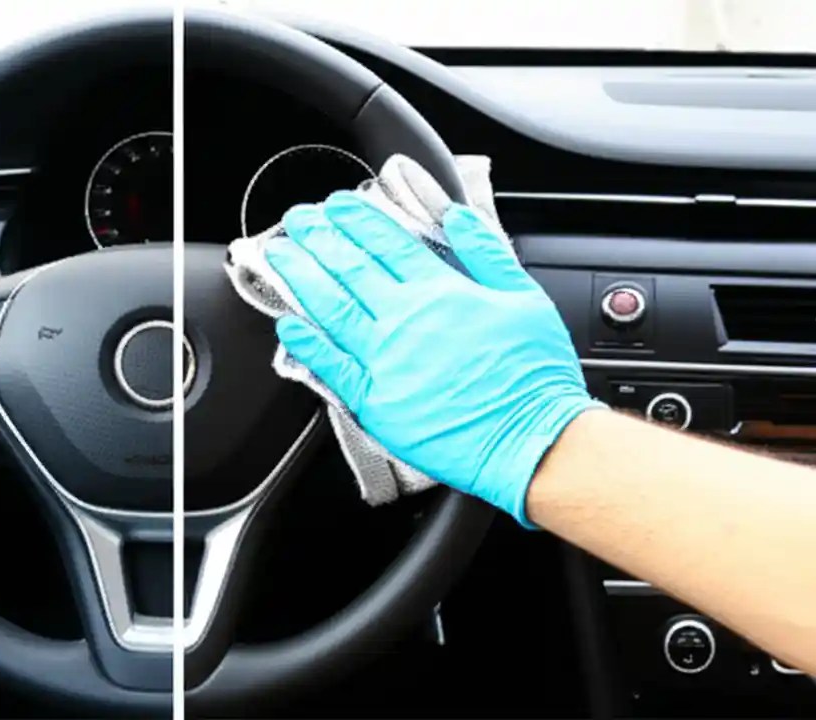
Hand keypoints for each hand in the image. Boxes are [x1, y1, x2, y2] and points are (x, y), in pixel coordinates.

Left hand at [265, 192, 602, 525]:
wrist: (533, 441)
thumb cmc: (534, 376)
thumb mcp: (524, 297)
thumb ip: (485, 251)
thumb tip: (456, 214)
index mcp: (441, 291)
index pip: (387, 243)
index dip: (356, 219)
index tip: (335, 205)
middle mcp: (406, 320)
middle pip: (350, 269)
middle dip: (318, 239)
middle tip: (297, 220)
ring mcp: (386, 361)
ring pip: (331, 308)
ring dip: (302, 277)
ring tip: (281, 256)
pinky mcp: (376, 401)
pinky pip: (332, 367)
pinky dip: (306, 344)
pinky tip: (288, 324)